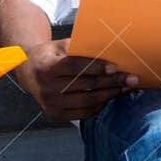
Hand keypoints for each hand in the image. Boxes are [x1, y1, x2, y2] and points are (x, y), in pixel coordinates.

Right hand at [15, 40, 137, 122]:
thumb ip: (79, 47)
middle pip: (85, 85)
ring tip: (125, 88)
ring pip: (87, 101)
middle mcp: (47, 88)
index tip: (115, 67)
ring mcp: (50, 104)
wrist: (29, 73)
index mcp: (47, 67)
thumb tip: (109, 45)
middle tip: (131, 78)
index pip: (75, 67)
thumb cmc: (51, 55)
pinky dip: (99, 106)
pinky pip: (83, 113)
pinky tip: (110, 97)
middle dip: (111, 82)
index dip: (96, 67)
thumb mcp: (60, 45)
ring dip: (110, 95)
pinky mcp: (55, 115)